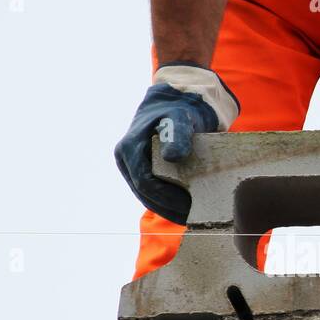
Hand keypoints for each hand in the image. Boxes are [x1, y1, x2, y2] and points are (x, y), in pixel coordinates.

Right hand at [114, 64, 238, 224]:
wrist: (173, 101)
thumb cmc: (176, 108)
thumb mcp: (179, 117)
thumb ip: (177, 134)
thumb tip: (173, 156)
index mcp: (128, 149)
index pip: (146, 183)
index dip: (167, 199)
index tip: (189, 207)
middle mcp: (126, 160)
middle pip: (146, 194)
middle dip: (169, 208)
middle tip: (194, 217)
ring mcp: (132, 167)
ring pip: (148, 197)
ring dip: (168, 209)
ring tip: (192, 218)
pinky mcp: (141, 171)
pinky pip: (153, 192)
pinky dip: (168, 203)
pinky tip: (186, 210)